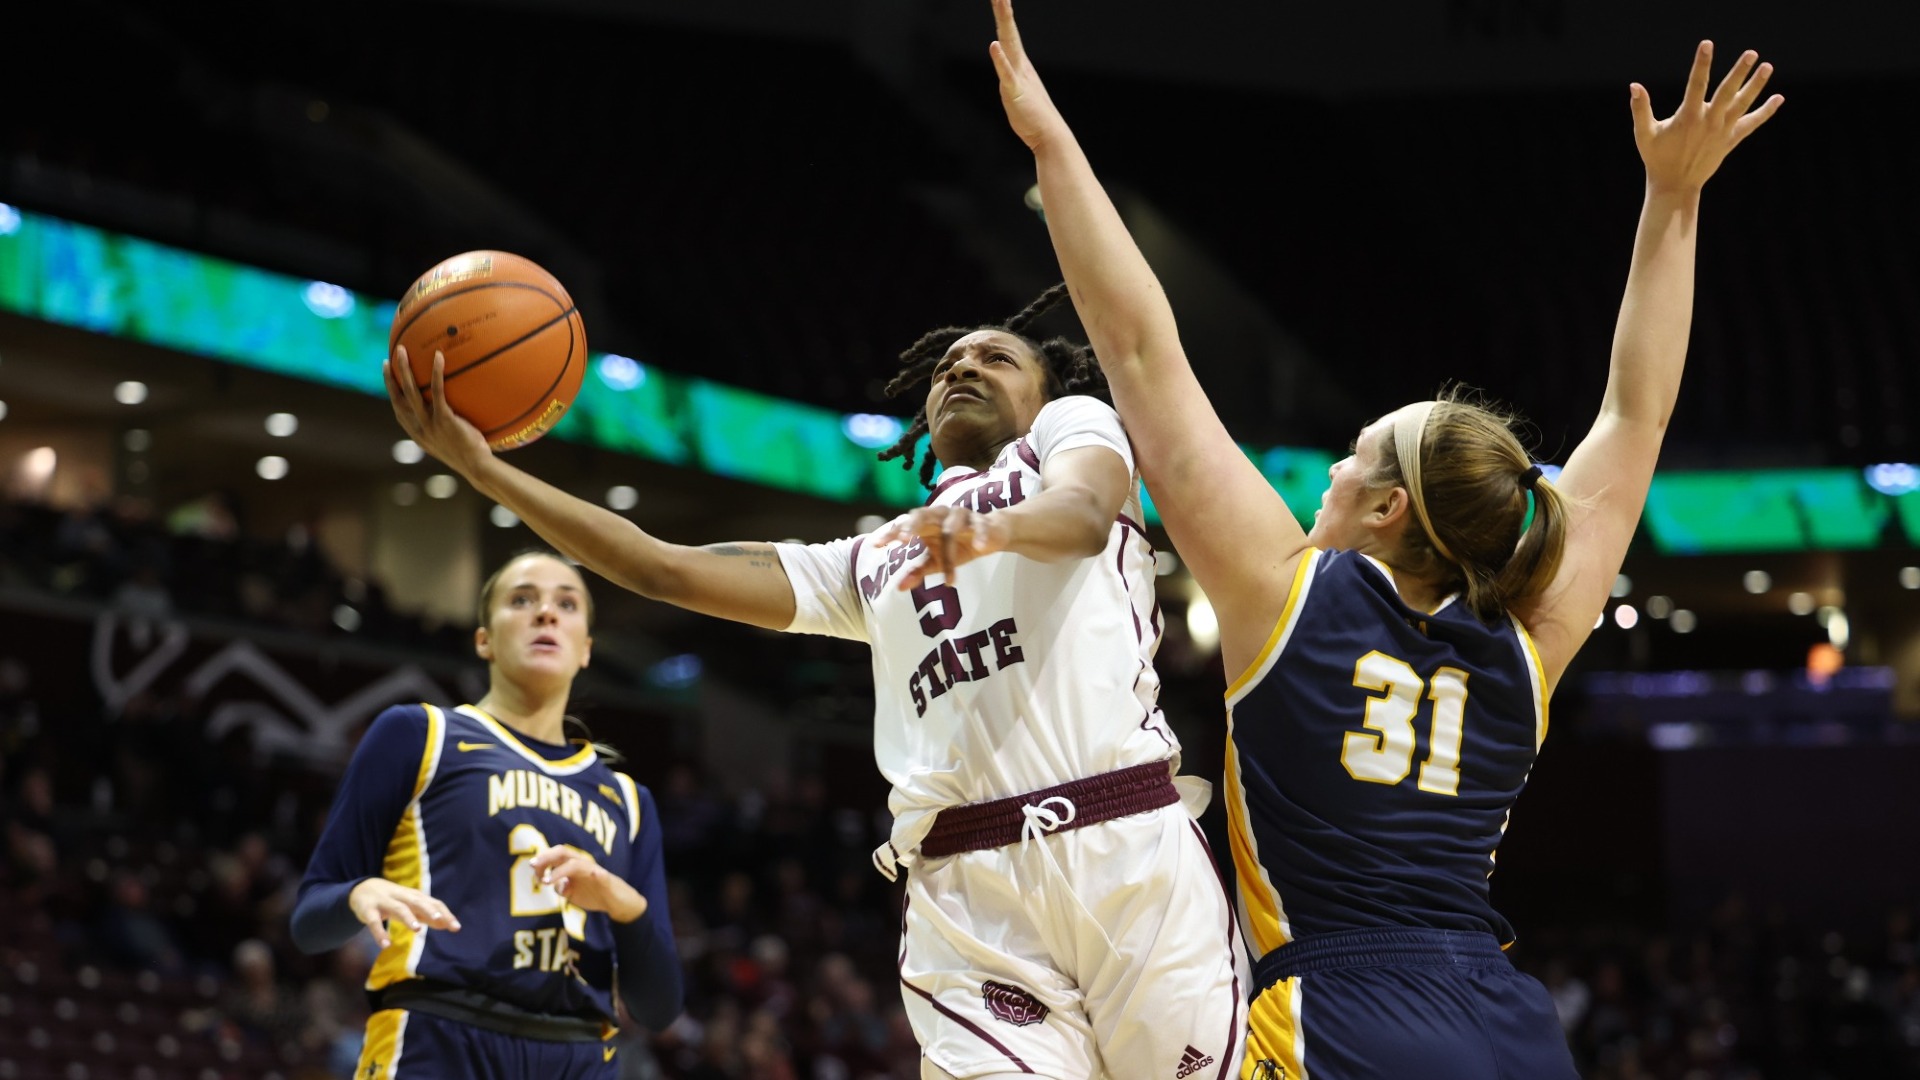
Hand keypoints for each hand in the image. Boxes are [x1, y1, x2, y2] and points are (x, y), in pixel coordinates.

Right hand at [348, 877, 460, 948]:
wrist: (362, 888)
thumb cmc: (393, 899)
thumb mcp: (410, 905)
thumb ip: (426, 915)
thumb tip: (447, 924)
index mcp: (414, 896)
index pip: (433, 902)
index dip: (445, 914)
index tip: (456, 927)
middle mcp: (401, 897)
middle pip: (418, 901)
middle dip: (429, 910)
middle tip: (440, 920)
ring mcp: (384, 902)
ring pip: (398, 908)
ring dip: (408, 917)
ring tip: (417, 929)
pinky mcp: (368, 910)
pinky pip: (373, 922)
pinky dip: (379, 932)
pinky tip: (385, 944)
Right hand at [385, 346, 494, 475]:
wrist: (477, 468)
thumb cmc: (470, 455)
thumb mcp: (450, 441)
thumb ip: (444, 427)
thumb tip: (452, 410)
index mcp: (418, 435)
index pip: (399, 410)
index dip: (392, 392)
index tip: (388, 375)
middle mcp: (419, 429)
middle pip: (399, 399)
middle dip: (391, 377)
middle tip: (389, 357)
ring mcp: (430, 425)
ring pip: (412, 393)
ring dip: (405, 370)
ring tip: (402, 351)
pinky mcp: (444, 420)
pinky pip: (438, 392)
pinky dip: (436, 373)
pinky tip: (438, 357)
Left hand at [529, 845, 647, 922]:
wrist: (617, 902)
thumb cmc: (594, 894)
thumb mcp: (573, 894)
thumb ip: (562, 888)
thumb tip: (555, 885)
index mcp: (573, 865)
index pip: (556, 855)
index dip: (542, 859)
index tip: (532, 869)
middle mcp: (582, 863)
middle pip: (562, 852)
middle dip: (546, 857)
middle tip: (533, 865)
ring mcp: (592, 870)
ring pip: (573, 862)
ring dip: (558, 871)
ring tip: (546, 881)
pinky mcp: (602, 878)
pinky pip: (592, 873)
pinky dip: (582, 875)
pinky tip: (569, 883)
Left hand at [871, 505, 1010, 589]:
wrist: (992, 534)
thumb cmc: (959, 545)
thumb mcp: (937, 561)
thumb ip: (919, 571)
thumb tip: (900, 587)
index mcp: (926, 523)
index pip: (905, 524)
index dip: (891, 533)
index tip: (877, 544)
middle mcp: (941, 515)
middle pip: (924, 514)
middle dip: (913, 525)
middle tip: (904, 539)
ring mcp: (961, 516)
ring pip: (951, 527)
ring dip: (949, 550)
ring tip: (948, 570)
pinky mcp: (982, 521)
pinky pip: (979, 526)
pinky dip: (980, 535)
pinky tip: (979, 547)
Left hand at [988, 0, 1068, 151]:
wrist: (1049, 135)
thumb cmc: (1034, 117)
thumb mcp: (1018, 94)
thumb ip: (1011, 80)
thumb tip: (1007, 74)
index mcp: (1020, 65)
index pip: (1009, 34)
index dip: (1004, 15)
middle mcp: (1020, 65)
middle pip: (1009, 32)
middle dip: (1003, 10)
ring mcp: (1019, 77)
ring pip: (1009, 44)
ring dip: (1004, 23)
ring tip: (1000, 2)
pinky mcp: (1015, 92)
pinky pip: (1006, 74)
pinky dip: (1000, 60)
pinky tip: (994, 46)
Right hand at [1631, 41, 1782, 195]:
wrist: (1675, 185)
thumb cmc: (1656, 158)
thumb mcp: (1644, 134)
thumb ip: (1640, 109)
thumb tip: (1634, 86)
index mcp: (1688, 117)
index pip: (1696, 84)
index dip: (1701, 63)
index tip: (1707, 44)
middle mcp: (1709, 122)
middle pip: (1728, 92)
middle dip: (1739, 72)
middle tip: (1752, 53)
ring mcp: (1722, 131)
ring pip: (1743, 104)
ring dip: (1756, 86)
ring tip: (1768, 66)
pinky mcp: (1730, 140)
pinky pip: (1751, 124)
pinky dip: (1765, 112)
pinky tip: (1778, 98)